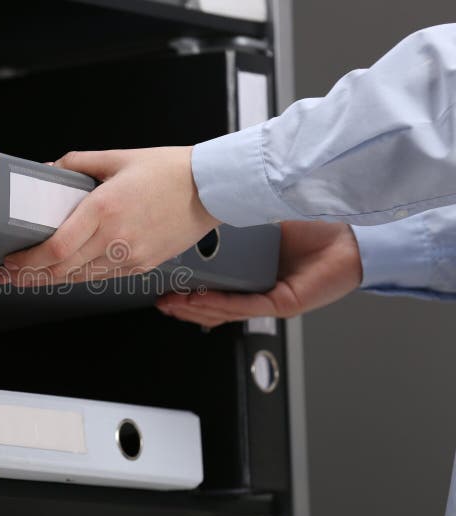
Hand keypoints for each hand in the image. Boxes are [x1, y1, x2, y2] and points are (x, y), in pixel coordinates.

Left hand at [0, 147, 219, 284]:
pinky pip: (103, 277)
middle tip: (9, 274)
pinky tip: (67, 271)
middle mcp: (116, 238)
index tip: (9, 262)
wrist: (210, 188)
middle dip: (29, 276)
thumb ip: (77, 163)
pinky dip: (80, 276)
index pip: (56, 248)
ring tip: (31, 275)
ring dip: (52, 279)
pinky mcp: (143, 265)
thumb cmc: (169, 171)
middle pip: (62, 270)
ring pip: (80, 278)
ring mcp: (131, 256)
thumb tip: (50, 169)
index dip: (27, 262)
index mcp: (105, 208)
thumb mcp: (118, 158)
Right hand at [156, 221, 362, 326]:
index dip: (186, 288)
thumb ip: (237, 217)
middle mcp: (258, 286)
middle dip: (183, 304)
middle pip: (212, 305)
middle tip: (160, 298)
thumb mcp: (261, 216)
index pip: (213, 285)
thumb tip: (207, 205)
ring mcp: (269, 298)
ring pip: (223, 311)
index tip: (164, 282)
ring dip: (194, 308)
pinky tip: (199, 299)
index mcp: (251, 268)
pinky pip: (244, 306)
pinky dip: (219, 303)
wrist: (354, 233)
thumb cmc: (315, 222)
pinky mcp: (283, 303)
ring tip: (172, 302)